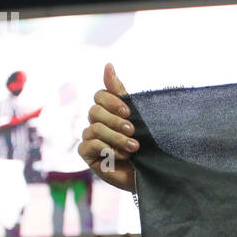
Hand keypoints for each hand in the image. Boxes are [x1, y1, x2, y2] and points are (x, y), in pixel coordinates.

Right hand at [78, 63, 137, 191]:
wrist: (151, 172)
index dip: (112, 101)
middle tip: (133, 131)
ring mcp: (89, 137)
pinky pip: (89, 145)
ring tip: (134, 148)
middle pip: (94, 111)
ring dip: (116, 138)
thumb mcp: (136, 114)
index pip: (100, 95)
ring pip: (94, 129)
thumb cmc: (146, 143)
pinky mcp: (86, 153)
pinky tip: (122, 157)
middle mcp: (96, 121)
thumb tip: (108, 64)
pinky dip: (108, 149)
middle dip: (115, 121)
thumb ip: (119, 91)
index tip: (129, 112)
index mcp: (108, 109)